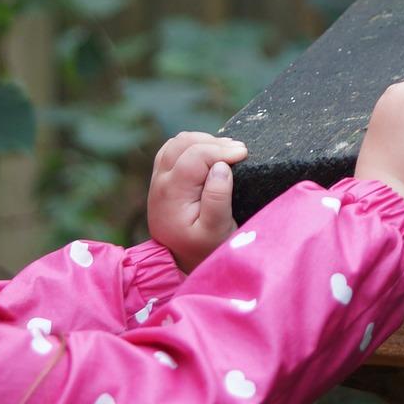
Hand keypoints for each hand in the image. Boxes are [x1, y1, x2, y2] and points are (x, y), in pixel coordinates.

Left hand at [147, 132, 248, 272]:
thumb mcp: (216, 231)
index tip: (244, 154)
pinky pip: (174, 149)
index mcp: (171, 194)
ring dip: (203, 141)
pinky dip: (194, 146)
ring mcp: (158, 178)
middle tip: (238, 153)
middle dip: (214, 142)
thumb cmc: (203, 248)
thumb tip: (222, 167)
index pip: (195, 156)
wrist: (180, 262)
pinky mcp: (162, 178)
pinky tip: (211, 156)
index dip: (221, 150)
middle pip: (183, 142)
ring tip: (227, 153)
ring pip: (177, 142)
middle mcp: (160, 182)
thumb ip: (217, 199)